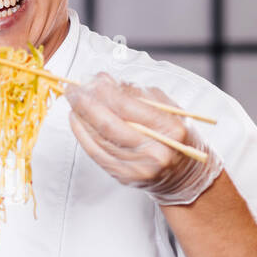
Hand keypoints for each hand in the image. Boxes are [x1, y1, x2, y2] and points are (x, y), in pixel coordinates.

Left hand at [64, 73, 222, 205]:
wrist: (183, 174)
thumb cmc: (175, 136)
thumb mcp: (168, 108)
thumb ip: (137, 93)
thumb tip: (105, 81)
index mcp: (170, 129)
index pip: (128, 107)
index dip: (104, 91)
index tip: (92, 79)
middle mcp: (154, 151)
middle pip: (109, 124)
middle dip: (86, 104)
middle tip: (73, 89)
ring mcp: (138, 167)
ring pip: (99, 139)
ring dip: (81, 117)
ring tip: (74, 101)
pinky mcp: (124, 177)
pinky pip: (96, 154)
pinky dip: (82, 135)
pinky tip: (77, 120)